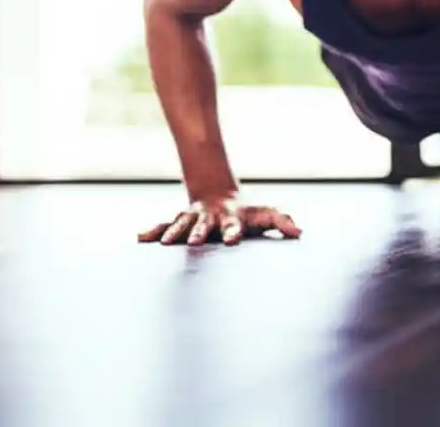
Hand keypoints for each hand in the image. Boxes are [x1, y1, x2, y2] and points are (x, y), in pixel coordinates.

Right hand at [137, 195, 301, 245]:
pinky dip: (152, 231)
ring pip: (181, 224)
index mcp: (231, 219)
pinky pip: (163, 226)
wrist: (219, 197)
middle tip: (196, 242)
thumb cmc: (247, 213)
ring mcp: (193, 219)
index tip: (232, 240)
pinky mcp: (180, 222)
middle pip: (204, 225)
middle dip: (199, 233)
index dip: (233, 232)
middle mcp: (209, 219)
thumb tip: (299, 232)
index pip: (234, 226)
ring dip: (173, 233)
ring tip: (165, 243)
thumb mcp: (267, 214)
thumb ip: (282, 222)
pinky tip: (140, 238)